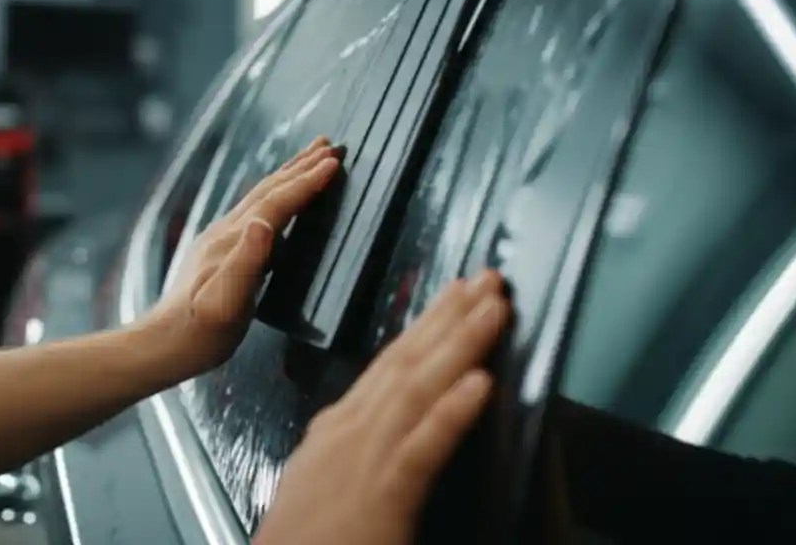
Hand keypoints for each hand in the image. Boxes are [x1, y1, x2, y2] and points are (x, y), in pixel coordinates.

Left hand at [146, 137, 340, 379]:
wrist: (162, 344)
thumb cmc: (199, 332)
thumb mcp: (227, 303)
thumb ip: (246, 262)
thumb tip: (264, 223)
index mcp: (232, 241)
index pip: (276, 203)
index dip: (306, 182)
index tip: (334, 162)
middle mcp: (225, 232)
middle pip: (269, 190)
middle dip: (301, 166)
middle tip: (330, 146)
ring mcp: (220, 238)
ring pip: (261, 197)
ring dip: (289, 175)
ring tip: (310, 159)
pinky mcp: (219, 250)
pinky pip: (255, 211)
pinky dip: (277, 196)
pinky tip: (280, 201)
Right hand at [255, 270, 510, 544]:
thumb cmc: (301, 544)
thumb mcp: (322, 483)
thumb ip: (351, 453)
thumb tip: (382, 434)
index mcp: (338, 431)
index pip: (388, 366)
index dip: (426, 326)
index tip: (455, 295)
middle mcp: (349, 433)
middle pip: (406, 362)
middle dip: (450, 317)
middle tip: (488, 278)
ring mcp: (363, 461)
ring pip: (418, 389)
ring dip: (460, 344)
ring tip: (494, 309)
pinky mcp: (382, 499)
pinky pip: (423, 450)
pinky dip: (451, 413)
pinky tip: (480, 385)